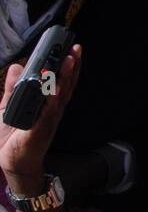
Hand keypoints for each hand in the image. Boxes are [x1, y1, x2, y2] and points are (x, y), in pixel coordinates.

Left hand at [0, 44, 80, 195]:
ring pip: (60, 96)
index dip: (67, 66)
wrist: (12, 163)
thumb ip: (13, 88)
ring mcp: (48, 120)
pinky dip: (52, 100)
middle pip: (66, 85)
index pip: (60, 81)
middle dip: (71, 67)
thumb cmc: (13, 137)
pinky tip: (56, 88)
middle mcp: (52, 111)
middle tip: (75, 49)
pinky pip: (47, 113)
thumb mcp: (9, 106)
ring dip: (65, 78)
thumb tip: (15, 66)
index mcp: (47, 104)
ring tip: (69, 61)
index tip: (71, 48)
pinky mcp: (40, 130)